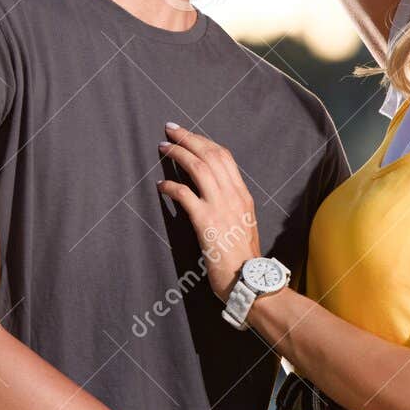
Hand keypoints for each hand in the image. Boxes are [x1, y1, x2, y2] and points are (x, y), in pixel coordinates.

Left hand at [156, 121, 260, 301]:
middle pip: (210, 155)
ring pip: (198, 167)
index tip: (189, 135)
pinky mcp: (206, 221)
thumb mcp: (243, 223)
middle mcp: (233, 195)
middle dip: (188, 138)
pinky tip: (160, 185)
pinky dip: (170, 185)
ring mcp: (220, 207)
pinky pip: (184, 194)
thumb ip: (230, 206)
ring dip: (177, 154)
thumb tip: (212, 195)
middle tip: (170, 130)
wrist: (249, 280)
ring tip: (162, 148)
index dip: (204, 141)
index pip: (224, 156)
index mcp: (243, 194)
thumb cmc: (243, 258)